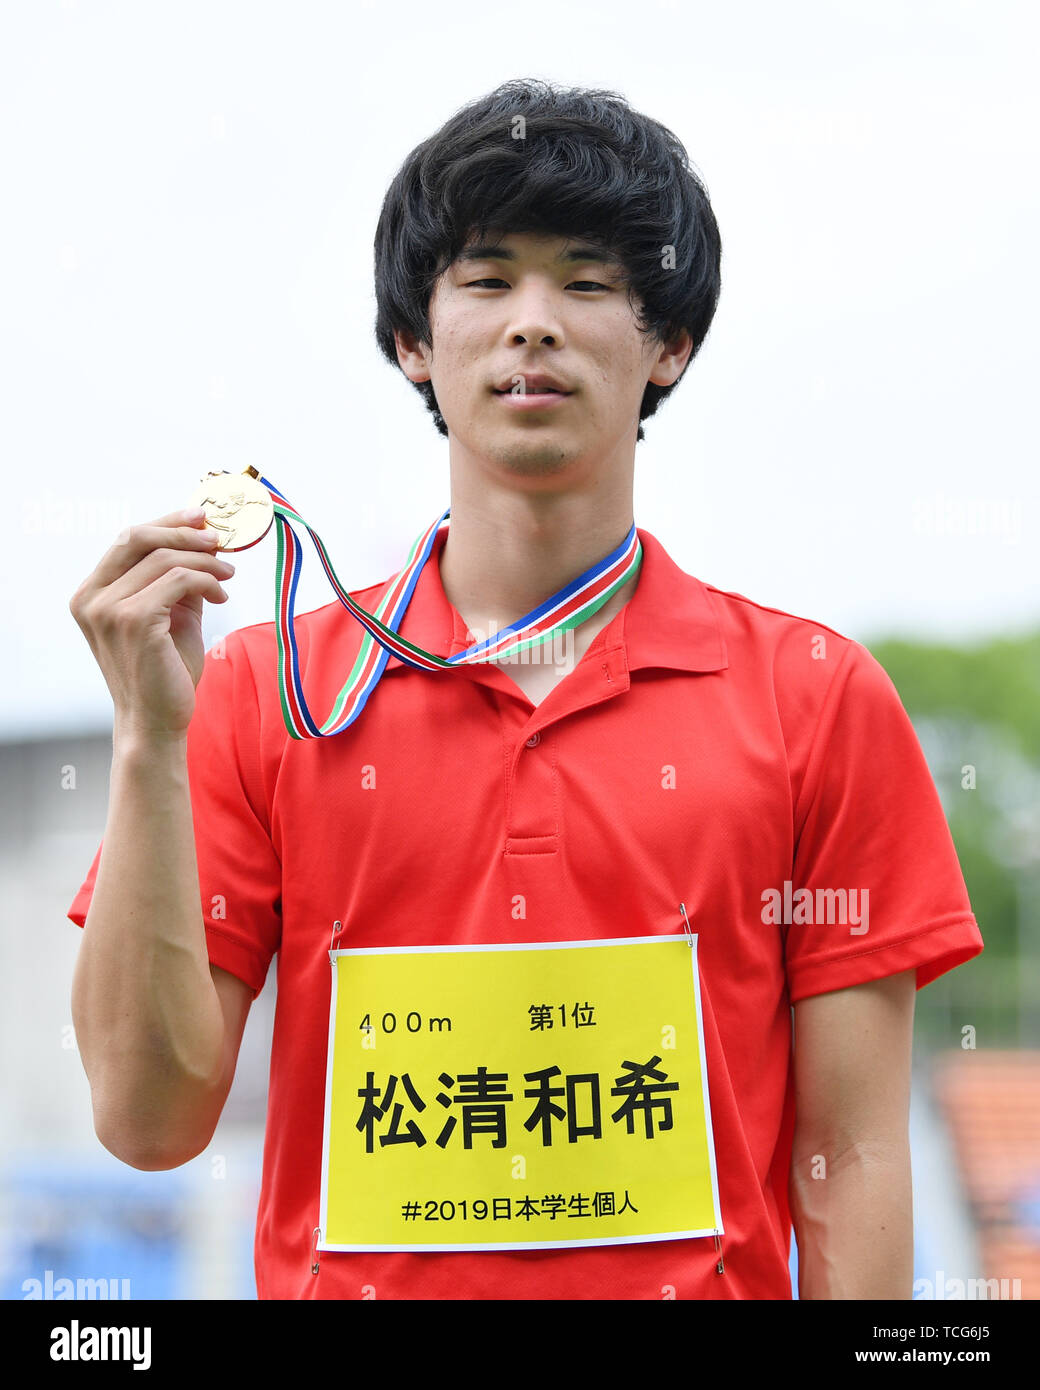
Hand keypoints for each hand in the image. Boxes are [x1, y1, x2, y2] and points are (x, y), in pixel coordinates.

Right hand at [69, 506, 235, 739]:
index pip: (127, 540)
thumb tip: (204, 540)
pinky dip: (205, 580)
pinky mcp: (134, 620)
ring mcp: (108, 609)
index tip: (200, 517)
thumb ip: (176, 579)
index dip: (166, 522)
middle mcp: (91, 598)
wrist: (156, 720)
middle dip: (183, 531)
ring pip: (164, 558)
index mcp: (91, 593)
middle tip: (219, 539)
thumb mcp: (169, 615)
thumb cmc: (163, 671)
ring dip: (205, 561)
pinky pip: (178, 580)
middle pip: (138, 536)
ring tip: (228, 575)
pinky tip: (220, 594)